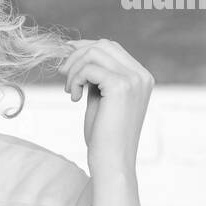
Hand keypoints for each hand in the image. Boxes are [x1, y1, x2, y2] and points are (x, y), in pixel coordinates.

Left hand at [57, 39, 153, 174]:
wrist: (112, 160)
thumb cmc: (104, 135)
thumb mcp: (101, 99)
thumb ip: (96, 77)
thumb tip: (77, 53)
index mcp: (141, 77)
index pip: (111, 47)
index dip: (85, 47)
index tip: (66, 58)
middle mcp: (142, 75)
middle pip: (103, 45)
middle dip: (77, 56)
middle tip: (63, 76)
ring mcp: (134, 79)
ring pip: (94, 53)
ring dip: (74, 69)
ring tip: (71, 91)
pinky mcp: (121, 86)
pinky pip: (89, 68)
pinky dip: (76, 79)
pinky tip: (75, 97)